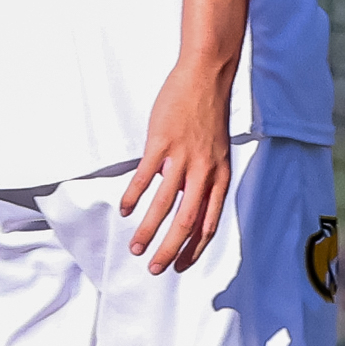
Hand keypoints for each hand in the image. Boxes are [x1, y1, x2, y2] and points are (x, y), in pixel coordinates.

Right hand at [120, 61, 238, 274]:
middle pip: (187, 223)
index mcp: (219, 176)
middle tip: (155, 269)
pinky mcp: (162, 142)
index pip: (209, 224)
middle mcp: (204, 171)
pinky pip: (145, 178)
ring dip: (147, 231)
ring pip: (164, 205)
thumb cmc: (209, 113)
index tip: (179, 266)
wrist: (206, 76)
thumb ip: (203, 178)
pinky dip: (133, 197)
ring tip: (135, 248)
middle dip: (169, 250)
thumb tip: (185, 203)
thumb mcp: (216, 151)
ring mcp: (182, 157)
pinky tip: (125, 210)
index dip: (194, 249)